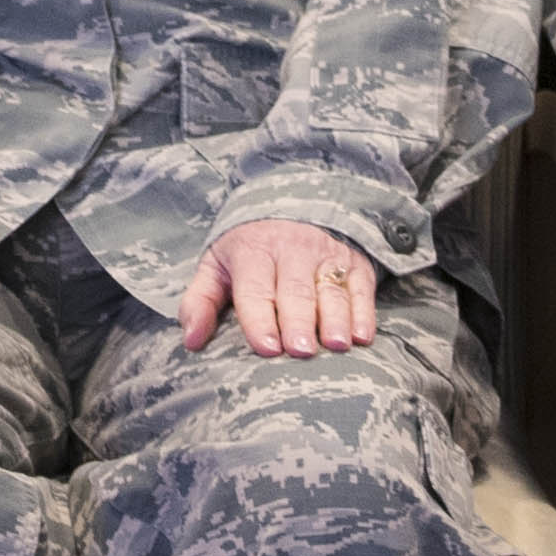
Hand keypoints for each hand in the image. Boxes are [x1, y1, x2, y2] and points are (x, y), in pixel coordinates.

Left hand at [179, 215, 380, 357]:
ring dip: (335, 319)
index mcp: (253, 251)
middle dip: (299, 322)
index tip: (267, 348)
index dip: (260, 320)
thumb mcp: (216, 267)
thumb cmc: (248, 252)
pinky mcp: (354, 262)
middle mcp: (292, 249)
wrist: (290, 204)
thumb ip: (200, 302)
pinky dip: (364, 312)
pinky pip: (361, 288)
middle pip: (296, 291)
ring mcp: (326, 254)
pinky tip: (362, 337)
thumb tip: (191, 340)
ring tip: (336, 345)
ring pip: (331, 290)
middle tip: (301, 351)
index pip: (256, 289)